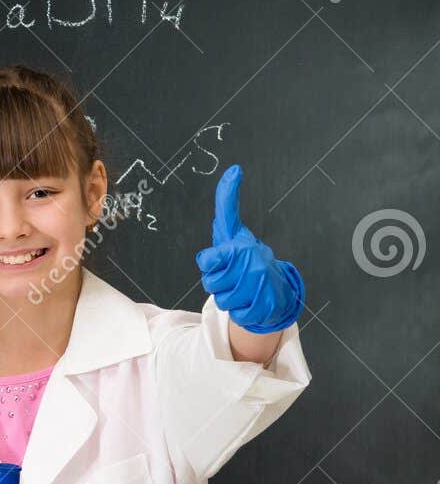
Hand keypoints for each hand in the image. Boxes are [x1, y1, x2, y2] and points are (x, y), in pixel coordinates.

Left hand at [196, 165, 304, 333]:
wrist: (276, 286)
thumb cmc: (247, 256)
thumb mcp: (232, 229)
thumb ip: (227, 202)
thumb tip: (233, 169)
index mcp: (242, 249)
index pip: (206, 260)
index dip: (210, 263)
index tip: (220, 259)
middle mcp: (252, 268)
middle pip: (211, 284)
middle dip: (218, 282)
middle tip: (233, 275)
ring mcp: (259, 289)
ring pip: (222, 300)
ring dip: (228, 296)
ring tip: (242, 287)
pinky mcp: (262, 310)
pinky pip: (236, 314)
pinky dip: (241, 310)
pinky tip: (250, 300)